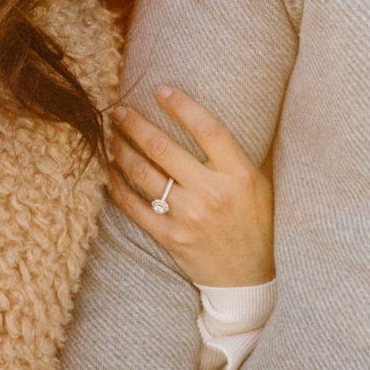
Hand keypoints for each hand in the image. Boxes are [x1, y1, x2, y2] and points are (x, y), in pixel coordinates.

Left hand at [107, 86, 273, 287]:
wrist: (247, 279)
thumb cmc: (255, 224)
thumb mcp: (260, 185)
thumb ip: (237, 155)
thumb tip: (209, 117)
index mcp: (239, 175)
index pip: (207, 128)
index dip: (181, 105)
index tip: (161, 90)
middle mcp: (213, 193)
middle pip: (163, 147)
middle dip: (135, 124)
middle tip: (119, 110)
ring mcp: (189, 216)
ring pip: (143, 173)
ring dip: (121, 150)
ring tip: (110, 136)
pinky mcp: (170, 236)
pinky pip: (134, 206)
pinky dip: (117, 185)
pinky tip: (109, 171)